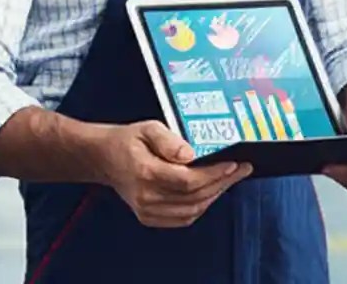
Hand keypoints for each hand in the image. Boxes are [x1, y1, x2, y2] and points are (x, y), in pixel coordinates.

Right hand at [94, 121, 251, 227]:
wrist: (104, 158)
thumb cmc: (128, 141)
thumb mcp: (148, 128)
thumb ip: (169, 140)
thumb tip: (191, 154)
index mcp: (145, 173)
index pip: (188, 180)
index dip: (214, 174)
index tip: (234, 163)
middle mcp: (146, 197)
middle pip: (194, 197)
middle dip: (223, 183)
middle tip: (242, 169)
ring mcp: (147, 210)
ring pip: (192, 210)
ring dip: (215, 195)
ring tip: (230, 178)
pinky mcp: (149, 217)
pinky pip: (183, 218)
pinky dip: (201, 206)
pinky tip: (212, 191)